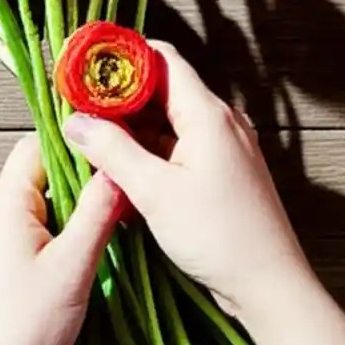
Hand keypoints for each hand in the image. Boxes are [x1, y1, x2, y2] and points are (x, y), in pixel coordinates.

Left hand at [0, 135, 124, 344]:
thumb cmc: (27, 328)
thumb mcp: (74, 265)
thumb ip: (97, 211)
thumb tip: (116, 167)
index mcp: (7, 206)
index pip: (36, 145)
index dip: (75, 138)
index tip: (114, 140)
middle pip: (42, 173)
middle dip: (83, 172)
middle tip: (125, 176)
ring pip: (44, 205)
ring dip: (78, 205)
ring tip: (117, 211)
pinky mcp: (7, 271)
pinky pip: (40, 232)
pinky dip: (68, 230)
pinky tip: (93, 246)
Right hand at [62, 41, 314, 314]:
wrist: (269, 285)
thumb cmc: (220, 237)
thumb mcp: (155, 192)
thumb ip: (112, 150)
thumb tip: (76, 121)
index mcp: (209, 114)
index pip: (161, 60)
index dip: (121, 59)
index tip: (83, 68)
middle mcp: (220, 123)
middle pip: (161, 92)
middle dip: (118, 100)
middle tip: (76, 112)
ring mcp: (223, 149)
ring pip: (167, 126)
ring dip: (131, 134)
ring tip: (90, 146)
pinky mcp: (221, 175)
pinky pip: (178, 152)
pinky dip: (150, 158)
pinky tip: (122, 176)